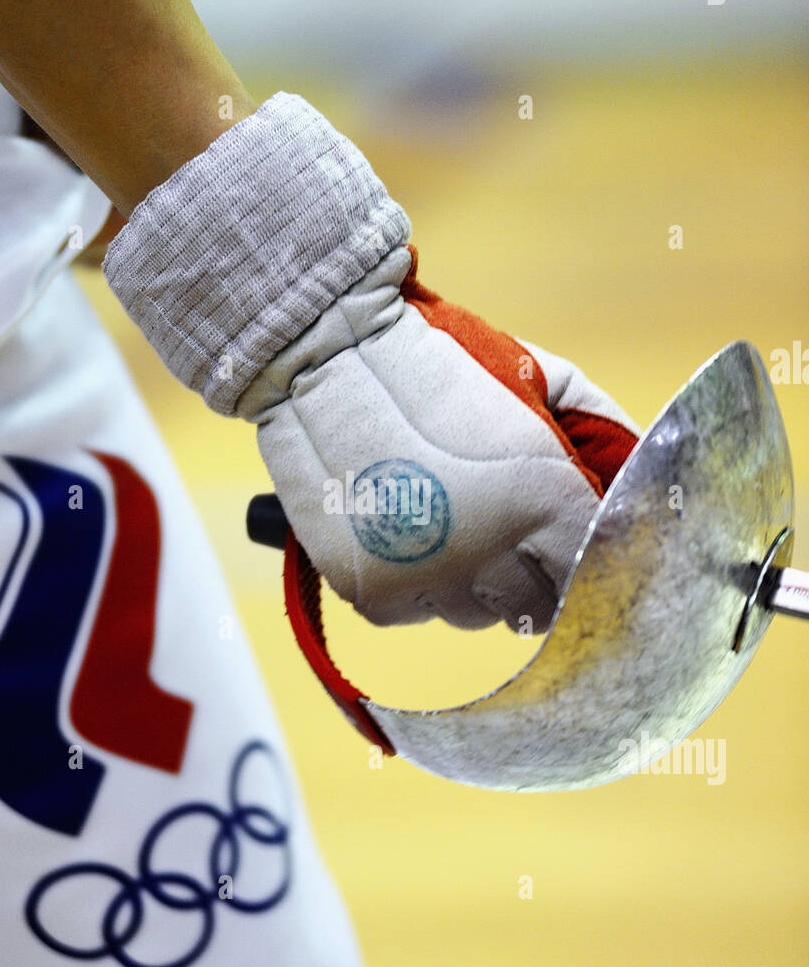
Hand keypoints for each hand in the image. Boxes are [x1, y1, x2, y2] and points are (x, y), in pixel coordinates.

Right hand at [238, 244, 638, 632]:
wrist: (325, 353)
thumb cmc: (441, 358)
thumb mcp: (538, 373)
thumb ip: (599, 426)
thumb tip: (643, 473)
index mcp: (545, 500)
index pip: (594, 575)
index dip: (585, 562)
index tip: (571, 551)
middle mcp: (491, 554)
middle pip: (537, 607)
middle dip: (530, 574)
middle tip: (508, 535)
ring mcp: (427, 582)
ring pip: (474, 613)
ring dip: (472, 581)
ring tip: (446, 522)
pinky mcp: (373, 597)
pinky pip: (415, 611)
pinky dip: (414, 582)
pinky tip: (401, 528)